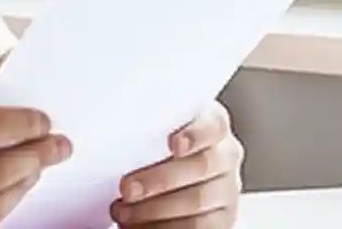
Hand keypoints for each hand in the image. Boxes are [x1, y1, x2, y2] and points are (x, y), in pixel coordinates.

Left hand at [110, 101, 244, 227]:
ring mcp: (226, 190)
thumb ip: (145, 128)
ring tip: (123, 211)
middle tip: (127, 188)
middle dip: (160, 179)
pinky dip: (164, 227)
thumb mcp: (152, 131)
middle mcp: (225, 156)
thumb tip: (115, 133)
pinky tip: (139, 226)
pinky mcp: (221, 220)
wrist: (161, 176)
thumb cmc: (152, 146)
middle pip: (202, 166)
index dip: (196, 134)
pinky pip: (198, 228)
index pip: (213, 124)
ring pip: (198, 201)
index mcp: (212, 124)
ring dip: (156, 209)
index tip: (174, 144)